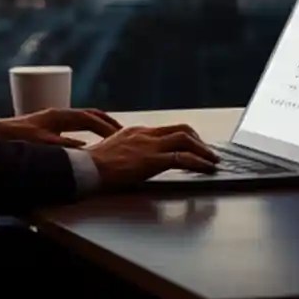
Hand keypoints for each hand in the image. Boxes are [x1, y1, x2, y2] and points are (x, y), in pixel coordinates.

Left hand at [0, 108, 121, 147]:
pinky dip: (87, 130)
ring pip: (82, 119)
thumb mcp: (43, 145)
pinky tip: (89, 141)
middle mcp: (58, 114)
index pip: (90, 119)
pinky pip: (74, 125)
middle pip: (89, 114)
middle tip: (123, 132)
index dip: (106, 127)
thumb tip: (89, 149)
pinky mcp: (47, 125)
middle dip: (107, 123)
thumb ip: (66, 147)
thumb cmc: (17, 139)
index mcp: (59, 116)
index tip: (120, 136)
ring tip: (111, 135)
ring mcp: (52, 118)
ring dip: (98, 125)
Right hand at [87, 124, 219, 188]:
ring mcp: (150, 145)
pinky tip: (206, 169)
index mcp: (136, 132)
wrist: (85, 168)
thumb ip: (127, 152)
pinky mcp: (152, 159)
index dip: (184, 138)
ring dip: (203, 150)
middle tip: (207, 153)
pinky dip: (199, 163)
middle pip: (181, 129)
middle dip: (198, 140)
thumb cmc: (93, 165)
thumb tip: (134, 161)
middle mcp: (146, 134)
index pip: (166, 130)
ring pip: (186, 139)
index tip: (192, 146)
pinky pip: (182, 158)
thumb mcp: (112, 152)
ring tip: (213, 161)